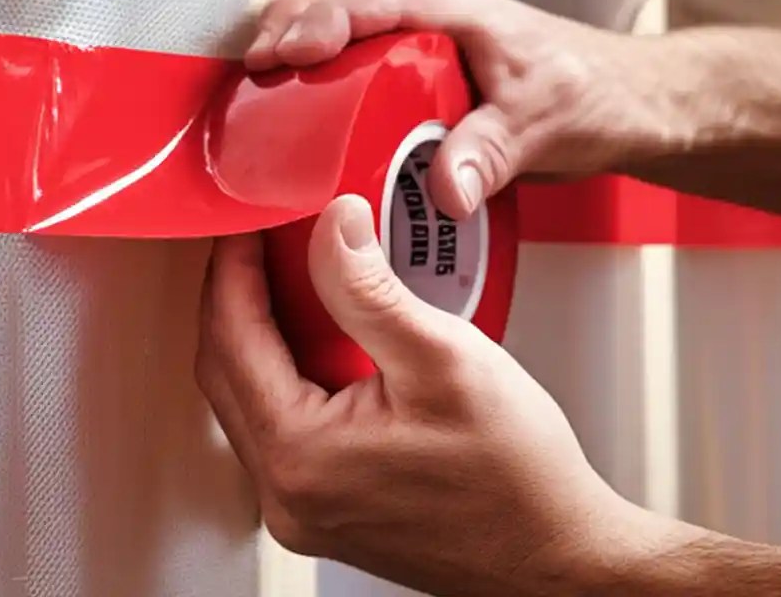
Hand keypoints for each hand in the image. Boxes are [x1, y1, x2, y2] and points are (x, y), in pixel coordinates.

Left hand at [195, 195, 690, 595]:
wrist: (555, 554)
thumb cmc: (516, 478)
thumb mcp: (443, 359)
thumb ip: (369, 290)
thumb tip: (329, 228)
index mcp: (300, 455)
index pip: (231, 339)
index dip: (233, 269)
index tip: (247, 225)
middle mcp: (284, 492)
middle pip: (225, 371)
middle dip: (238, 298)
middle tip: (263, 244)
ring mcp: (298, 507)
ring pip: (247, 399)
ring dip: (261, 336)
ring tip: (291, 280)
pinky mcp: (319, 509)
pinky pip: (277, 428)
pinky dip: (287, 375)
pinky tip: (319, 340)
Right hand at [245, 0, 682, 219]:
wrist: (623, 103)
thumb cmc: (590, 91)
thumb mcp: (543, 121)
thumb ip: (491, 151)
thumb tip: (444, 188)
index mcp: (446, 9)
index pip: (366, 3)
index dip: (317, 26)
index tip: (283, 58)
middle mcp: (419, 17)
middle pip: (329, 9)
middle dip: (281, 37)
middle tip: (251, 83)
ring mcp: (408, 45)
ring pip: (329, 36)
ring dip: (287, 62)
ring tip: (251, 105)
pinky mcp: (404, 78)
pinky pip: (343, 71)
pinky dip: (309, 89)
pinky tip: (289, 125)